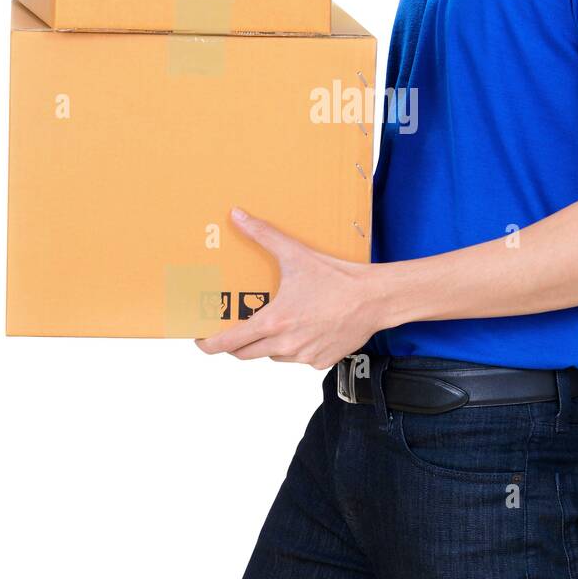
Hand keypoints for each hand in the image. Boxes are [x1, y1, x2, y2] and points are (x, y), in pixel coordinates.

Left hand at [194, 207, 385, 368]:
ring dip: (269, 344)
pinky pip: (298, 358)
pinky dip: (297, 347)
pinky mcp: (320, 362)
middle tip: (236, 327)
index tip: (201, 340)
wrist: (375, 298)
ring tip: (279, 321)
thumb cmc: (337, 278)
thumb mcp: (296, 255)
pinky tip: (308, 326)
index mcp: (273, 323)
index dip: (209, 344)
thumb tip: (237, 216)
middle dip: (237, 343)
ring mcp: (303, 356)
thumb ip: (263, 236)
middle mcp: (284, 345)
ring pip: (273, 356)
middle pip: (245, 354)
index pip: (228, 344)